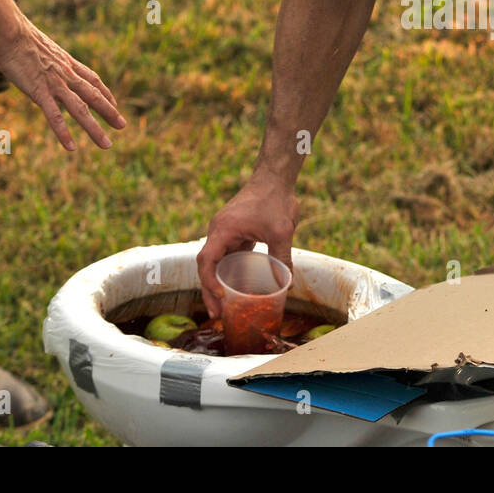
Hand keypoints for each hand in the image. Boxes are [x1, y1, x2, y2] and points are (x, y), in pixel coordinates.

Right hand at [0, 18, 125, 150]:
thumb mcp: (41, 48)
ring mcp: (55, 84)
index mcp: (67, 63)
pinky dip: (64, 132)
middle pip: (93, 96)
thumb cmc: (18, 37)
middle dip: (109, 112)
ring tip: (106, 145)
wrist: (10, 31)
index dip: (105, 93)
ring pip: (80, 109)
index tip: (114, 104)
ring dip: (94, 128)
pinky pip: (54, 116)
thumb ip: (48, 60)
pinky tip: (71, 147)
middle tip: (123, 126)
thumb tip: (44, 65)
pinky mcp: (39, 92)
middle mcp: (66, 75)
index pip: (93, 80)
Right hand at [197, 179, 297, 317]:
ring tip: (224, 307)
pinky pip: (228, 256)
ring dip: (218, 283)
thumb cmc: (275, 199)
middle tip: (217, 315)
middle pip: (207, 265)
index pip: (206, 260)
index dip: (209, 282)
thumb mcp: (281, 231)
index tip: (220, 297)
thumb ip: (282, 258)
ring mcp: (226, 231)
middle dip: (210, 291)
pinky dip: (229, 272)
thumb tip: (287, 285)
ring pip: (216, 262)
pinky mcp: (235, 232)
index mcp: (223, 229)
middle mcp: (219, 231)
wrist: (275, 177)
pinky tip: (238, 288)